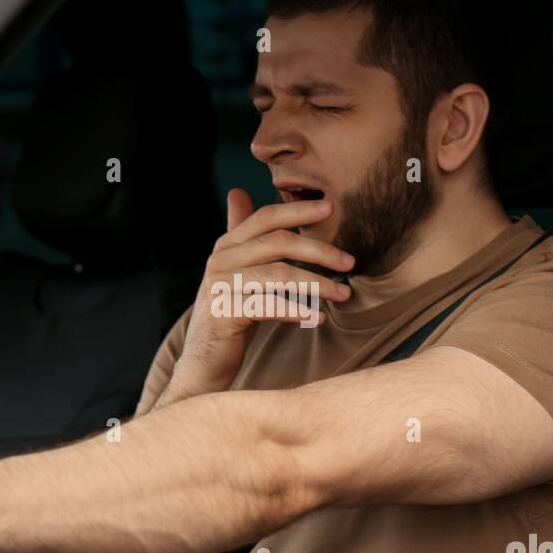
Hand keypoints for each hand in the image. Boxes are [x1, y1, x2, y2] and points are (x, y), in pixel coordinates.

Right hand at [166, 188, 354, 398]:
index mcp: (227, 246)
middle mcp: (221, 260)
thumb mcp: (235, 271)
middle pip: (278, 243)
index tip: (331, 208)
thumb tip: (238, 191)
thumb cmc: (229, 313)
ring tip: (344, 294)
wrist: (203, 361)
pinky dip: (298, 311)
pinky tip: (319, 318)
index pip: (266, 218)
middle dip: (319, 250)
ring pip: (279, 275)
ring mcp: (220, 286)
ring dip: (317, 284)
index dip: (298, 210)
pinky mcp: (224, 313)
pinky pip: (269, 306)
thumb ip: (242, 236)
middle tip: (349, 262)